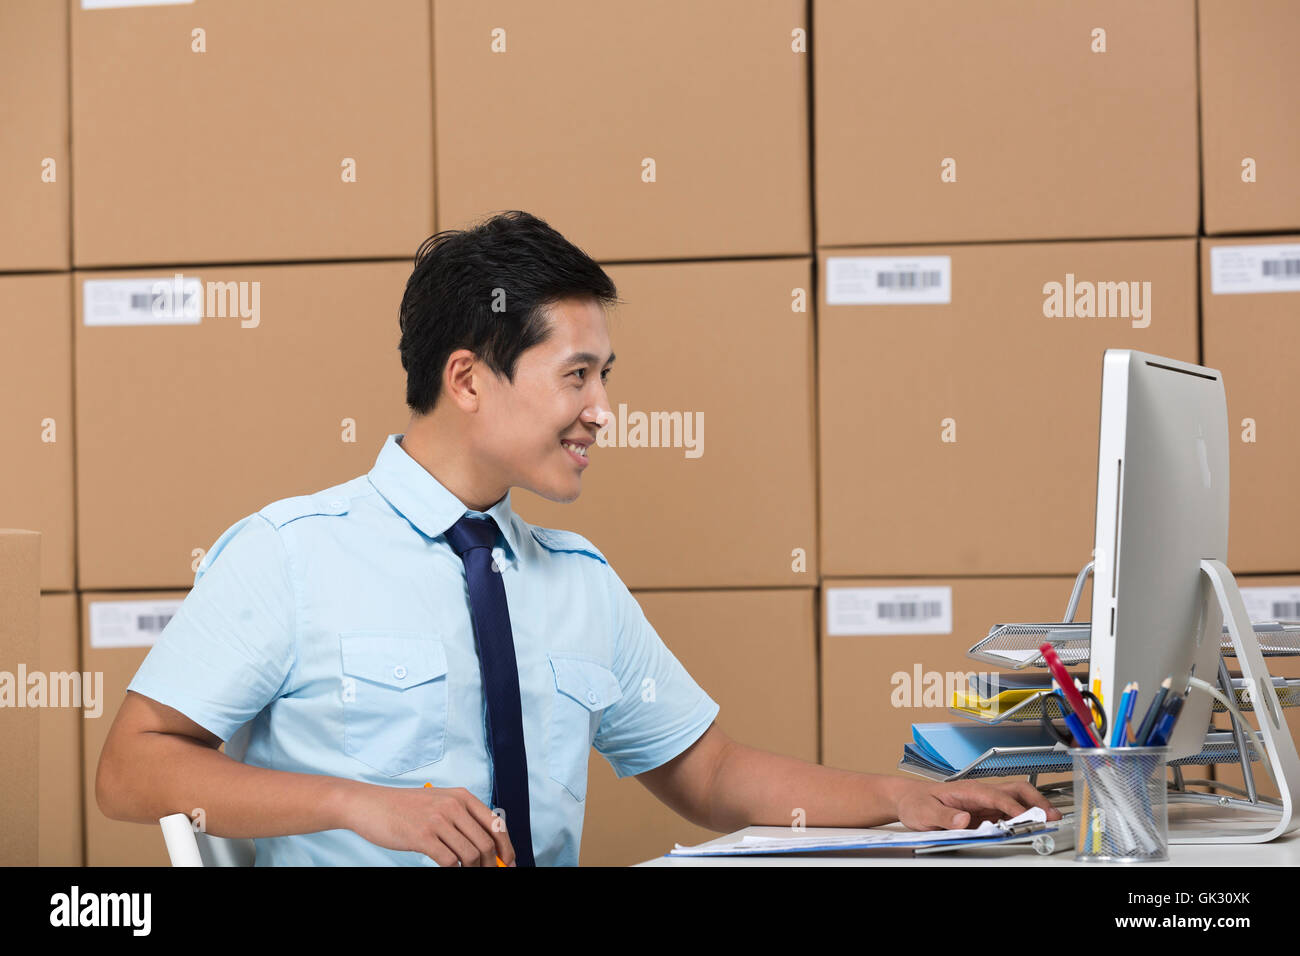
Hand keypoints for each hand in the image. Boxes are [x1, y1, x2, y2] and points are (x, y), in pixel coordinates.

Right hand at [342, 783, 515, 865]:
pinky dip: (454, 871)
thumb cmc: (406, 808)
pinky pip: (449, 862)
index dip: (507, 847)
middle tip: (490, 873)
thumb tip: (488, 846)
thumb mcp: (440, 802)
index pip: (496, 824)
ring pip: (471, 854)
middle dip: (491, 864)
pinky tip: (451, 870)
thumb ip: (463, 819)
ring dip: (474, 870)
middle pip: (486, 843)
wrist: (372, 805)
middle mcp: (453, 805)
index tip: (508, 862)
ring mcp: (438, 820)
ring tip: (470, 873)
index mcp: (462, 796)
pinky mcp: (423, 836)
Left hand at [895, 779, 1062, 830]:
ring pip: (1016, 799)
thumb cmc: (916, 801)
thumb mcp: (924, 811)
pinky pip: (1008, 812)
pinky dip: (1023, 818)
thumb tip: (964, 819)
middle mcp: (979, 793)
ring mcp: (984, 802)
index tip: (1027, 818)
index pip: (997, 797)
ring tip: (1049, 821)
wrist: (909, 799)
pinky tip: (1031, 826)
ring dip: (1034, 808)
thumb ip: (944, 816)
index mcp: (968, 790)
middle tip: (1051, 816)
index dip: (1014, 807)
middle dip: (1035, 800)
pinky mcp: (984, 812)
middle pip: (1015, 790)